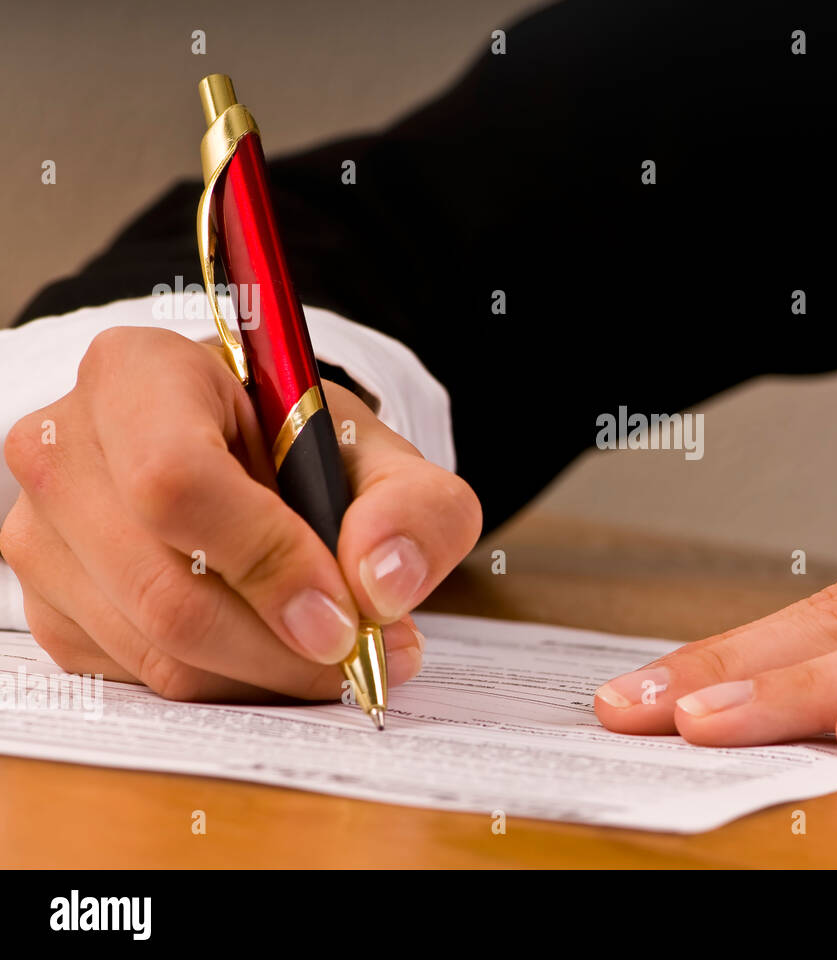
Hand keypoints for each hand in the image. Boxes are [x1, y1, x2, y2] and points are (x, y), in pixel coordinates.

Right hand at [0, 327, 480, 701]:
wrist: (253, 459)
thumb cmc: (306, 448)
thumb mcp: (386, 458)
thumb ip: (415, 508)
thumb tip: (382, 583)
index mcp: (139, 371)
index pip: (176, 480)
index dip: (267, 560)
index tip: (345, 615)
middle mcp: (65, 447)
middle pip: (166, 590)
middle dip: (285, 645)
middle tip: (364, 653)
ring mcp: (41, 533)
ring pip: (157, 651)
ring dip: (267, 673)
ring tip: (336, 648)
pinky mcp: (47, 605)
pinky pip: (141, 679)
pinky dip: (227, 683)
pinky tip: (272, 647)